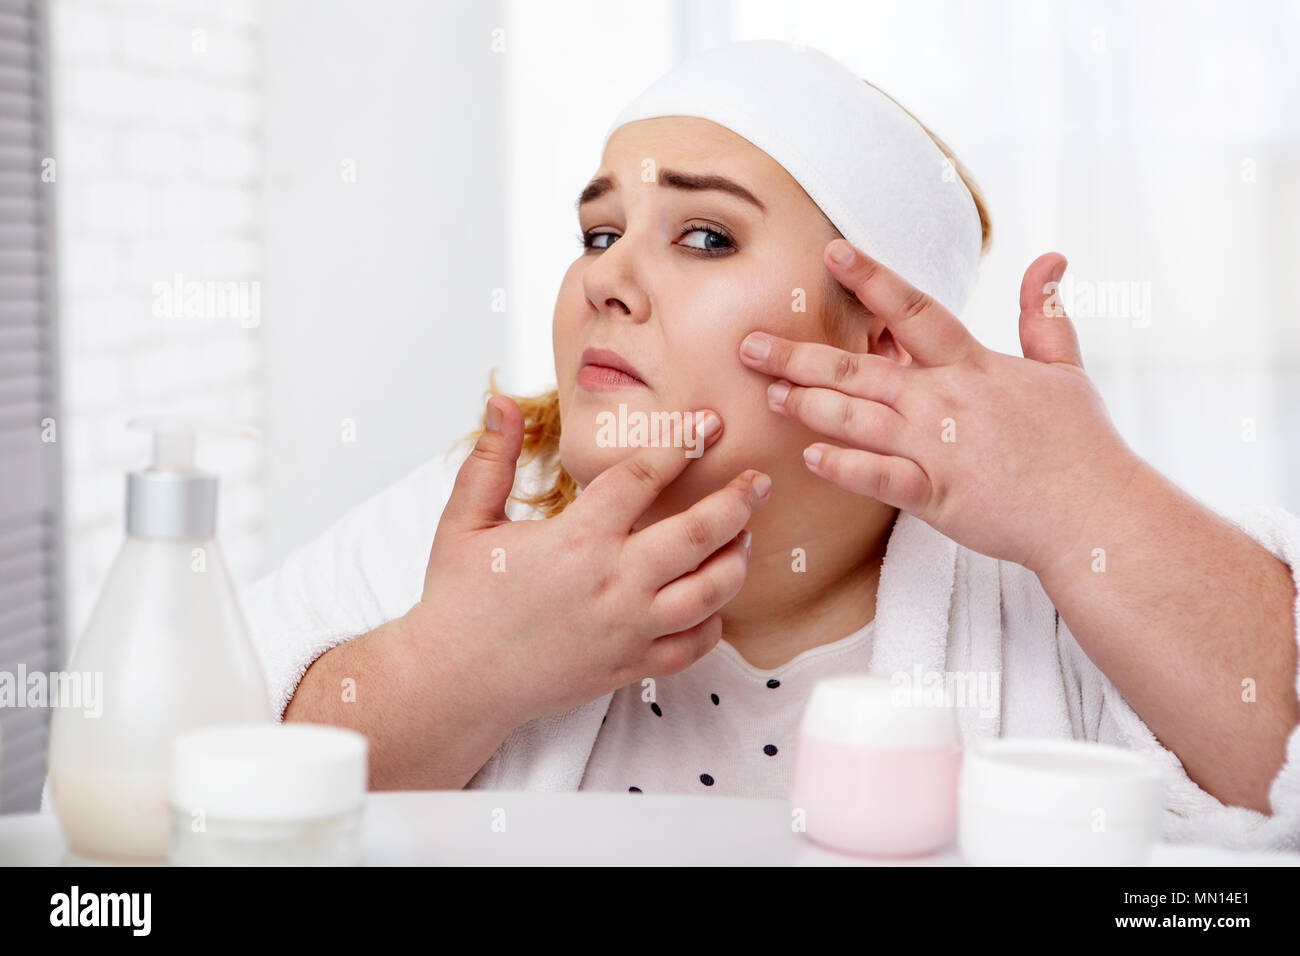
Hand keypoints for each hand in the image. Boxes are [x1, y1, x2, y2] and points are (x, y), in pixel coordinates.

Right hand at [415, 396, 769, 731]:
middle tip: (759, 481)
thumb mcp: (464, 521)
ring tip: (744, 536)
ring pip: (710, 592)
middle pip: (699, 533)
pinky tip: (714, 600)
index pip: (644, 478)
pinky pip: (694, 646)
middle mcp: (613, 582)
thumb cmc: (459, 600)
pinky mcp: (631, 666)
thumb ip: (490, 459)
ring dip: (736, 560)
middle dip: (738, 501)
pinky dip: (714, 622)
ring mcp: (629, 629)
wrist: (456, 681)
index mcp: (577, 538)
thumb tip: (501, 400)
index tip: (709, 424)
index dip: (682, 445)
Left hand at [738, 238, 1142, 575]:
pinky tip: (810, 457)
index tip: (831, 253)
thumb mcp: (1065, 367)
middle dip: (801, 355)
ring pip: (859, 419)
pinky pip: (882, 479)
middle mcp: (946, 400)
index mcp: (972, 365)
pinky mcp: (937, 497)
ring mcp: (938, 449)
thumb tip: (1051, 258)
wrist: (1096, 510)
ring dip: (810, 405)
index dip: (871, 279)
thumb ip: (1044, 313)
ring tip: (769, 394)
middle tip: (750, 343)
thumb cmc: (1080, 441)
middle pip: (861, 368)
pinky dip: (846, 468)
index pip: (912, 311)